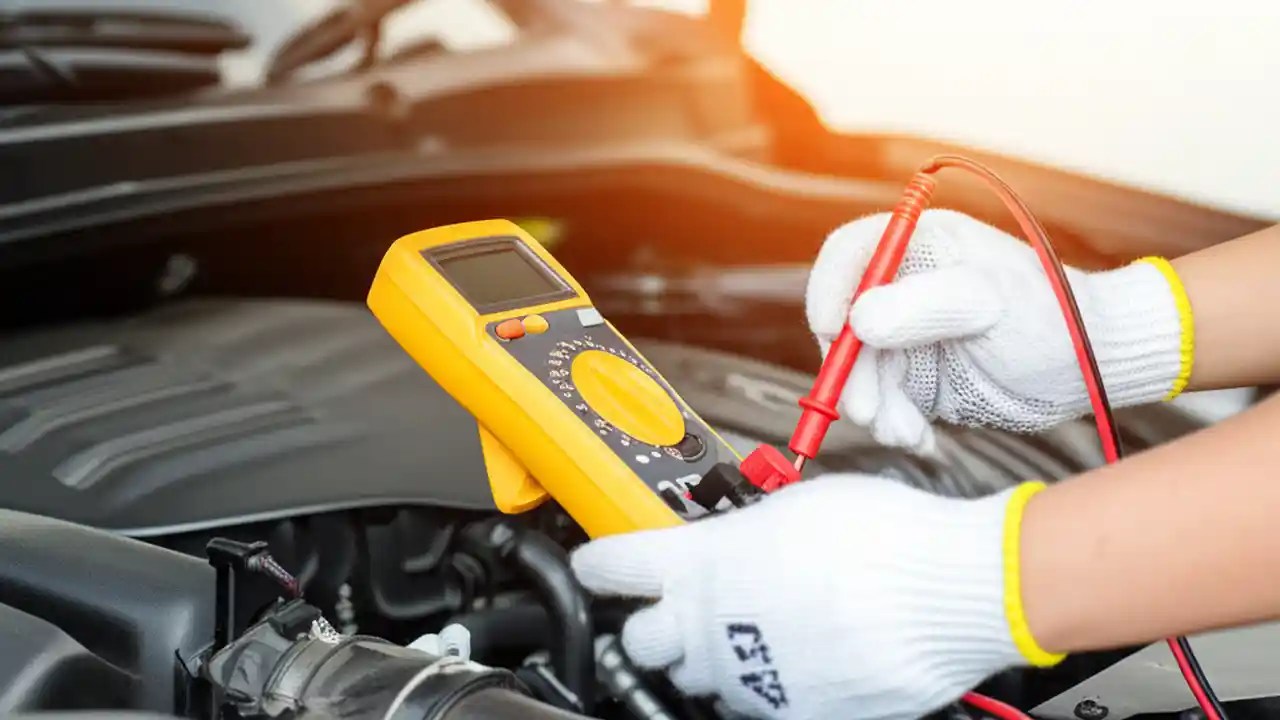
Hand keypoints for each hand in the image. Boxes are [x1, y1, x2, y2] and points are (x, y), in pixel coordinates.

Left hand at [571, 475, 1046, 719]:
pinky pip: (751, 703)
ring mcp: (743, 677)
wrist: (947, 590)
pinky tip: (793, 658)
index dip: (598, 563)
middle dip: (652, 622)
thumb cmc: (882, 536)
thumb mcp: (793, 507)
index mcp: (700, 563)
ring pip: (693, 677)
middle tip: (677, 604)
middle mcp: (707, 626)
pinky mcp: (783, 713)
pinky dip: (759, 684)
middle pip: (639, 638)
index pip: (612, 566)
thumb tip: (726, 543)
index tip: (596, 565)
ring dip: (706, 655)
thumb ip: (739, 533)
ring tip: (748, 631)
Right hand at [806, 209, 1191, 453]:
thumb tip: (859, 319)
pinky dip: (894, 422)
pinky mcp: (917, 376)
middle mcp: (906, 287)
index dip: (829, 289)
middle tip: (867, 410)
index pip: (850, 255)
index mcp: (922, 246)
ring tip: (905, 430)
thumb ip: (925, 305)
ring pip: (861, 370)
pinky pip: (884, 399)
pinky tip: (920, 436)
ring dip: (874, 406)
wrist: (1094, 370)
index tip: (830, 332)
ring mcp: (908, 333)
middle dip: (852, 370)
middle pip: (845, 322)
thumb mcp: (992, 303)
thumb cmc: (1056, 319)